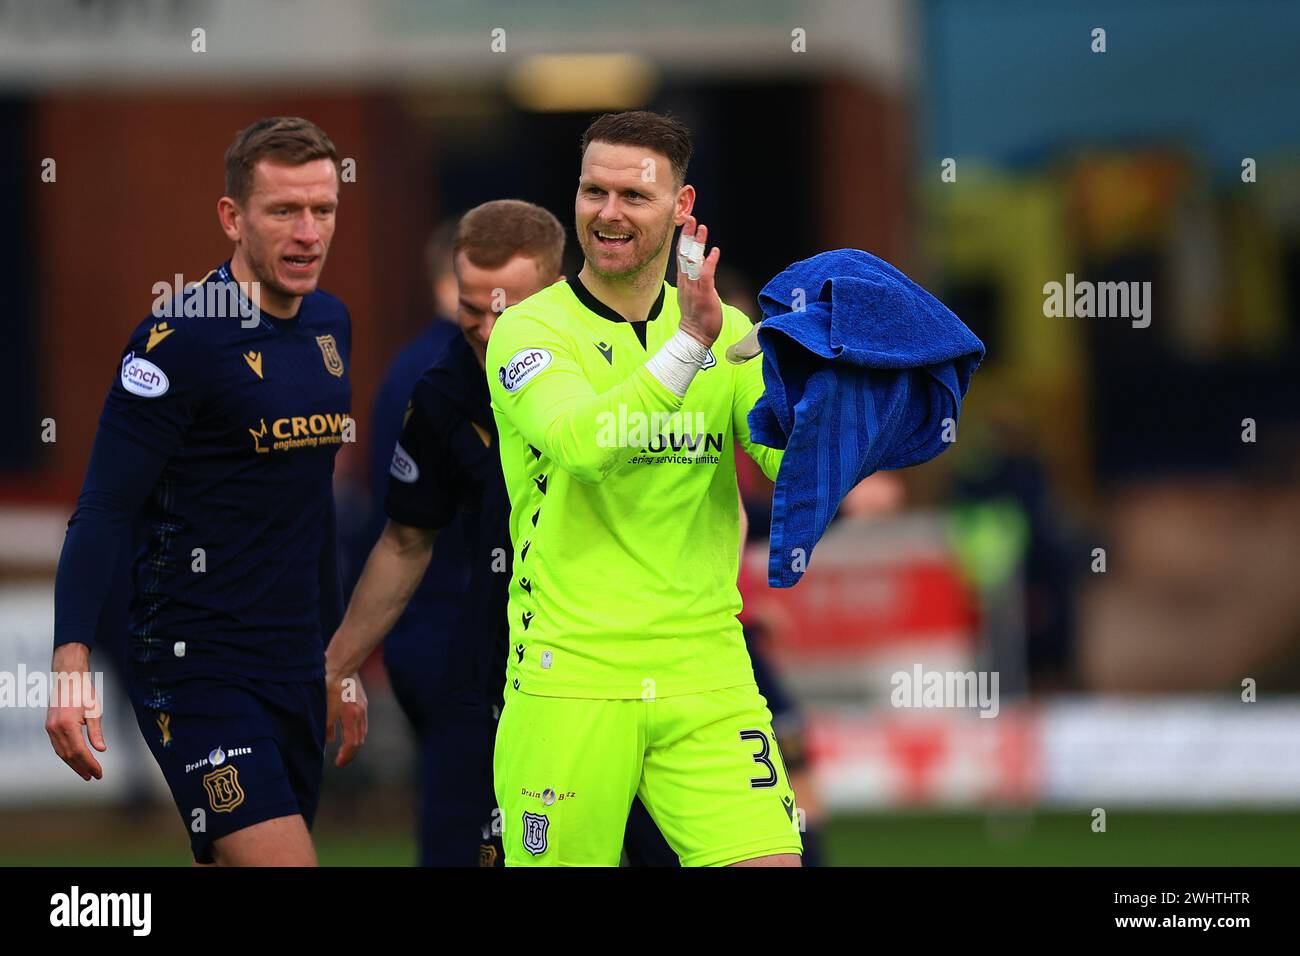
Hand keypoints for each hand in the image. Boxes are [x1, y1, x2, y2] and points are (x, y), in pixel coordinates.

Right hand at [45, 643, 105, 780]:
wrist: (68, 678)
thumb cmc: (83, 691)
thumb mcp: (94, 710)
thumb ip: (96, 732)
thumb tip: (101, 749)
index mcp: (67, 725)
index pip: (80, 751)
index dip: (89, 764)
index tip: (99, 772)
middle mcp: (56, 729)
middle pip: (69, 755)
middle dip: (82, 767)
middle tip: (94, 776)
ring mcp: (50, 728)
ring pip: (61, 752)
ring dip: (73, 764)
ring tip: (85, 773)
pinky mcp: (50, 727)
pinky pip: (58, 746)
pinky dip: (67, 755)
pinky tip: (75, 760)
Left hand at [325, 666, 367, 767]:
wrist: (342, 662)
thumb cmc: (330, 682)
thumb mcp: (324, 706)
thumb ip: (327, 726)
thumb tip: (329, 741)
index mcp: (352, 716)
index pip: (352, 744)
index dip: (345, 756)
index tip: (338, 763)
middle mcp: (361, 713)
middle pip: (360, 739)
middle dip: (351, 753)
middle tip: (341, 760)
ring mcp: (363, 705)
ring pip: (362, 731)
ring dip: (354, 742)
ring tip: (345, 748)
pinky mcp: (361, 699)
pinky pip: (362, 721)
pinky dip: (356, 731)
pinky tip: (348, 730)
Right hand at [676, 215, 722, 348]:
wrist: (694, 335)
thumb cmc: (696, 315)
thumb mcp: (693, 292)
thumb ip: (696, 278)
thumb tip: (702, 264)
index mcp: (683, 280)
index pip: (681, 255)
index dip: (683, 238)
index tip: (686, 224)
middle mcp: (686, 281)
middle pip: (684, 253)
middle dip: (687, 235)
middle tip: (690, 218)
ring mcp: (694, 287)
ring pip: (693, 260)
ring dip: (698, 243)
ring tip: (702, 227)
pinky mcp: (704, 294)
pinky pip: (706, 275)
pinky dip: (710, 262)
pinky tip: (714, 251)